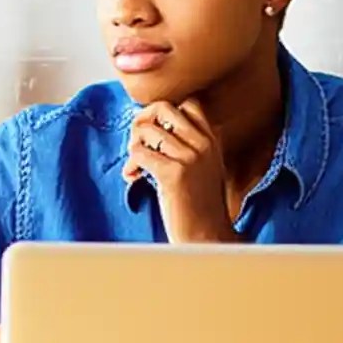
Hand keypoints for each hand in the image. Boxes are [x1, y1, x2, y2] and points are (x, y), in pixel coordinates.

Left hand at [122, 97, 240, 242]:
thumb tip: (148, 127)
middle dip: (142, 123)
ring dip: (133, 148)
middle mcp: (203, 144)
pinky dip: (131, 165)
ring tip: (136, 168)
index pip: (187, 104)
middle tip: (138, 146)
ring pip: (146, 131)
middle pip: (162, 108)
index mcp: (212, 140)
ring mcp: (190, 158)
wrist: (207, 238)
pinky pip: (139, 153)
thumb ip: (186, 146)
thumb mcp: (201, 168)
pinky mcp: (173, 174)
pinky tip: (134, 179)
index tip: (154, 136)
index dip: (162, 115)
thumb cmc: (198, 207)